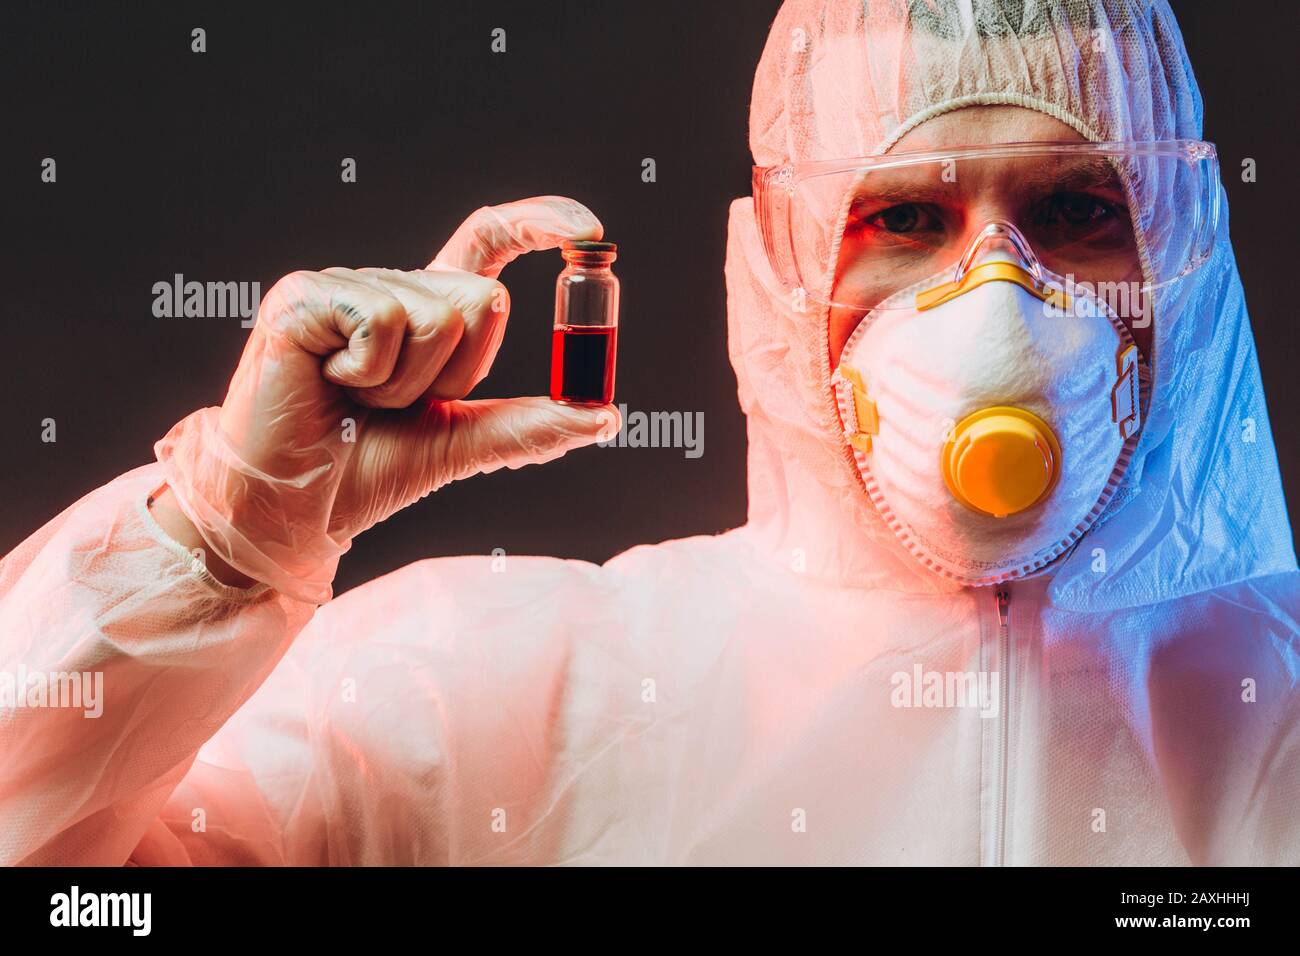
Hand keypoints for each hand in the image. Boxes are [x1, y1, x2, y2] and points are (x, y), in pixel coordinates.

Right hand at [153, 196, 618, 601]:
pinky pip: (385, 321)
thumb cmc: (365, 470)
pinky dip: (371, 373)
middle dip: (458, 372)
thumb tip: (604, 416)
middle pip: (485, 298)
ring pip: (440, 315)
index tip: (590, 228)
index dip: (537, 222)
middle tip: (398, 403)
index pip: (486, 243)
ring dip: (409, 383)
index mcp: (425, 311)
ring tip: (356, 399)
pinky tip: (329, 384)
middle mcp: (390, 286)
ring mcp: (346, 284)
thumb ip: (527, 425)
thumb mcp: (460, 442)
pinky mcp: (307, 294)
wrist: (292, 506)